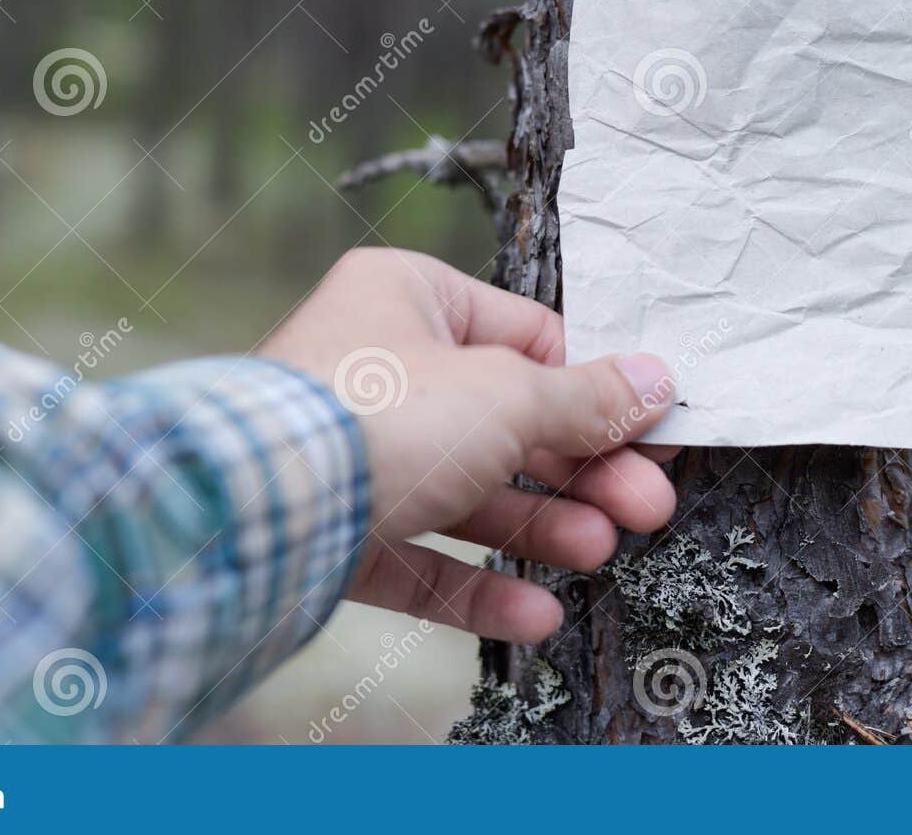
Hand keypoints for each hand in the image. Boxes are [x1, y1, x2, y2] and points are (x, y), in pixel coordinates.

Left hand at [261, 248, 677, 642]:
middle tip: (646, 505)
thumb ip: (588, 398)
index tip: (652, 428)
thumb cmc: (376, 415)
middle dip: (581, 470)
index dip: (596, 385)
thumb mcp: (509, 393)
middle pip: (505, 421)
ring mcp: (354, 454)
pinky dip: (479, 585)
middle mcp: (377, 367)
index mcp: (409, 298)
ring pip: (467, 493)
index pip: (526, 335)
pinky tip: (538, 613)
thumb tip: (654, 382)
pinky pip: (421, 557)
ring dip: (541, 525)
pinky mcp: (337, 529)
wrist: (258, 507)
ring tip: (599, 550)